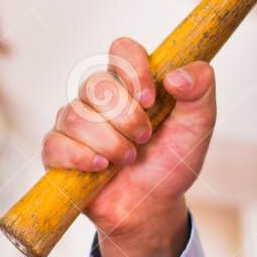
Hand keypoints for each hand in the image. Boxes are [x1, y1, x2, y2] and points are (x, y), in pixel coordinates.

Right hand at [41, 37, 216, 241]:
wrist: (154, 206)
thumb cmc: (172, 161)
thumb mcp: (199, 126)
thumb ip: (200, 91)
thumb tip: (176, 76)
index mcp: (132, 83)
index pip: (122, 49)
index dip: (133, 69)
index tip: (151, 100)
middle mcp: (99, 97)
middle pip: (97, 84)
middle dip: (127, 118)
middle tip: (145, 139)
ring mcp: (75, 123)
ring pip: (76, 116)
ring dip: (110, 143)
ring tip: (128, 159)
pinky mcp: (58, 151)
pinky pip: (56, 144)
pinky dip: (82, 158)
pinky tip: (101, 168)